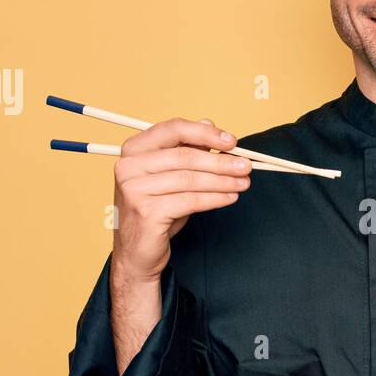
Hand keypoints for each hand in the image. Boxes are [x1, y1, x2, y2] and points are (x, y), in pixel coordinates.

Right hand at [111, 117, 251, 284]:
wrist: (137, 252)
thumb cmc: (156, 210)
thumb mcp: (172, 176)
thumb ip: (187, 150)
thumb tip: (209, 123)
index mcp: (133, 150)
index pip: (173, 130)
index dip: (205, 133)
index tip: (232, 141)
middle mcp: (128, 166)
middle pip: (184, 156)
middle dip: (221, 162)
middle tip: (246, 166)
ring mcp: (134, 189)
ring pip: (190, 179)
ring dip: (222, 181)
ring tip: (243, 183)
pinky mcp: (146, 211)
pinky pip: (190, 201)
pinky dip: (214, 198)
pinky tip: (230, 197)